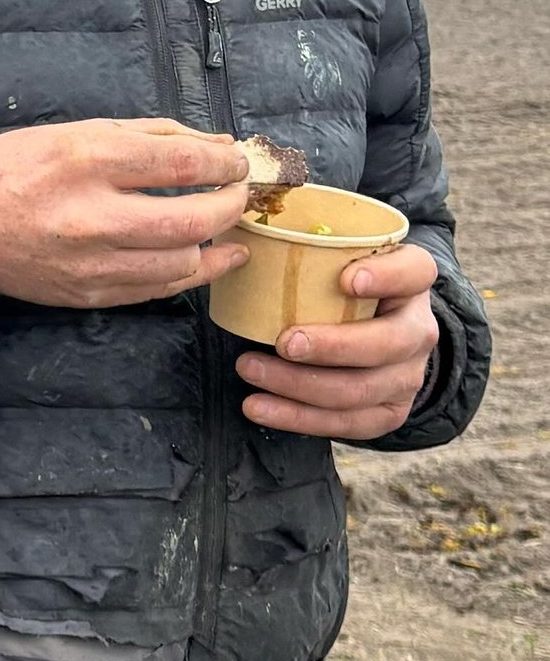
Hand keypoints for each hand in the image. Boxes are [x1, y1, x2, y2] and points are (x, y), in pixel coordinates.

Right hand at [0, 118, 252, 308]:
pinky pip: (159, 289)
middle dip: (231, 203)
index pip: (182, 163)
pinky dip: (193, 272)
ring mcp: (91, 262)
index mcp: (86, 159)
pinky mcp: (89, 294)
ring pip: (183, 261)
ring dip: (217, 241)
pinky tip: (209, 257)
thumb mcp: (74, 132)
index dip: (224, 162)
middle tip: (238, 192)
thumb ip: (149, 135)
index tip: (235, 160)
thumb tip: (218, 142)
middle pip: (193, 218)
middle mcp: (91, 214)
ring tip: (224, 224)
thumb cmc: (14, 168)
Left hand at [235, 242, 438, 439]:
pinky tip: (258, 407)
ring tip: (249, 369)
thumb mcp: (338, 259)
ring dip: (299, 384)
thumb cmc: (340, 285)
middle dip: (332, 346)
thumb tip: (241, 238)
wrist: (374, 331)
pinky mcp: (390, 411)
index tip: (347, 279)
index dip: (387, 276)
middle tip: (283, 341)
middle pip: (387, 343)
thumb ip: (311, 248)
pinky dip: (298, 418)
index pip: (414, 271)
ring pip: (360, 389)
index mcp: (412, 281)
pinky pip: (347, 423)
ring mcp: (408, 375)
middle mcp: (419, 329)